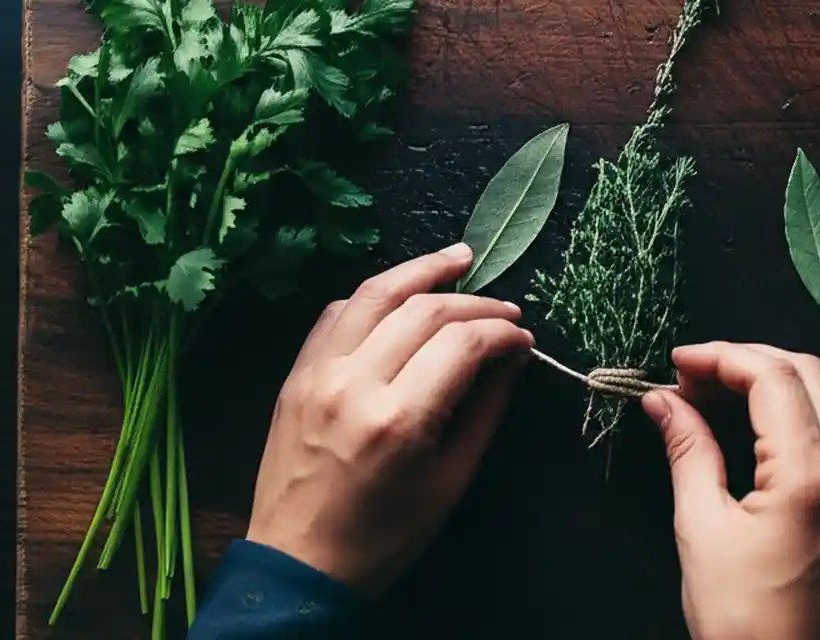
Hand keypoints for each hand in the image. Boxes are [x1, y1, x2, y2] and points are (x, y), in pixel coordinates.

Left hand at [246, 243, 534, 595]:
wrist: (298, 562)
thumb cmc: (385, 535)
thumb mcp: (450, 481)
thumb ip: (484, 411)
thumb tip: (511, 357)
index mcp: (398, 420)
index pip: (462, 343)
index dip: (502, 331)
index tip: (524, 338)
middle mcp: (354, 383)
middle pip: (424, 309)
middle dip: (475, 302)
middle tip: (506, 309)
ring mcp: (318, 372)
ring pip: (374, 294)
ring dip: (420, 269)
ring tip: (458, 258)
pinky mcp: (296, 373)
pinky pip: (336, 313)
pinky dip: (373, 297)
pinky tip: (399, 295)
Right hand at [643, 342, 819, 639]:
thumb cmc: (740, 620)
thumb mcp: (700, 529)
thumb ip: (688, 452)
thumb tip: (663, 400)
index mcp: (810, 476)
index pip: (774, 377)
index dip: (721, 356)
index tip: (675, 364)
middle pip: (811, 374)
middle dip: (749, 359)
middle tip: (693, 376)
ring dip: (780, 380)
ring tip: (723, 395)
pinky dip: (803, 411)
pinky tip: (762, 428)